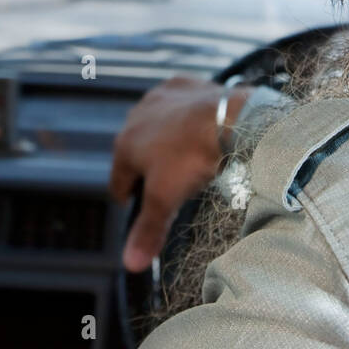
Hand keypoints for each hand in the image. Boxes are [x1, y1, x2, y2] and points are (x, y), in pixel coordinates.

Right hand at [109, 74, 250, 271]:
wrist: (230, 118)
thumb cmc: (193, 157)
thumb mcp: (167, 199)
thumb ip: (148, 231)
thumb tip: (130, 264)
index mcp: (125, 145)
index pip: (118, 182)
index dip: (128, 199)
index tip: (138, 207)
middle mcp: (135, 117)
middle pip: (135, 152)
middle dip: (146, 168)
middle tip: (168, 184)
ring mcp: (158, 97)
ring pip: (153, 125)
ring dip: (162, 139)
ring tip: (184, 156)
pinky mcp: (182, 84)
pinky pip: (175, 102)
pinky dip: (182, 114)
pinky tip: (195, 125)